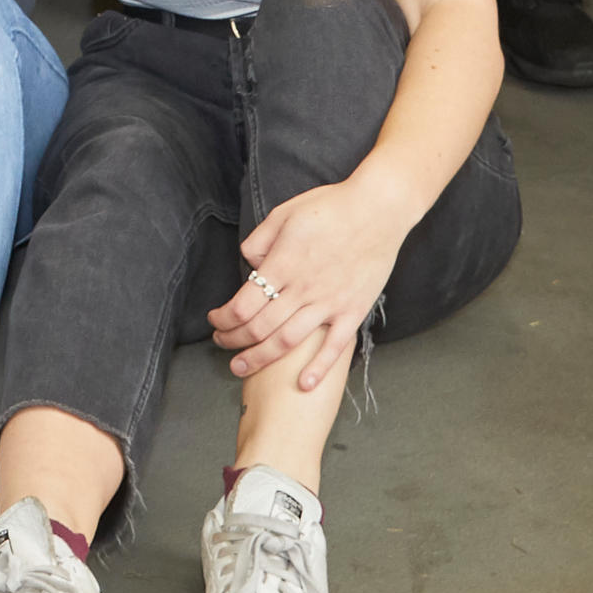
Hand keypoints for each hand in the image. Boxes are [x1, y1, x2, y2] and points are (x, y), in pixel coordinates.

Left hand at [214, 175, 406, 393]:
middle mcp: (302, 289)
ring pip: (287, 342)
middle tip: (222, 345)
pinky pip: (334, 347)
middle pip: (258, 327)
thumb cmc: (330, 207)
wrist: (378, 210)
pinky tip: (303, 384)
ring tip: (242, 368)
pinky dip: (318, 369)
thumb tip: (248, 263)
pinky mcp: (353, 311)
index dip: (223, 318)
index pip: (242, 304)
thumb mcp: (284, 213)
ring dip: (260, 358)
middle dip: (234, 341)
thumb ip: (260, 240)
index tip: (215, 320)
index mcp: (282, 264)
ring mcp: (329, 303)